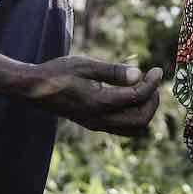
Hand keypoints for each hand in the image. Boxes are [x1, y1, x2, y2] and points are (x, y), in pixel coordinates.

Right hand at [31, 57, 163, 135]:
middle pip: (140, 120)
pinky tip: (129, 96)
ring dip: (145, 111)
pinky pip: (123, 128)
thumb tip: (139, 74)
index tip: (158, 70)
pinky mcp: (93, 124)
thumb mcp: (85, 65)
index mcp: (98, 102)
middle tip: (153, 82)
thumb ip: (113, 71)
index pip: (137, 97)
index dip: (152, 83)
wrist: (34, 90)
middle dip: (153, 101)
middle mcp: (99, 118)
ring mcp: (96, 124)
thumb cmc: (57, 72)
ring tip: (144, 89)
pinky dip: (133, 116)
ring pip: (133, 129)